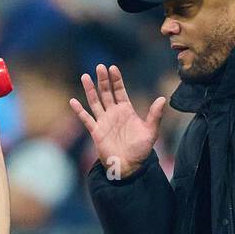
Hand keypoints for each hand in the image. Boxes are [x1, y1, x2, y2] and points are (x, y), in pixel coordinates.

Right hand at [69, 64, 165, 178]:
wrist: (129, 166)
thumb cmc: (141, 150)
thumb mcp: (151, 132)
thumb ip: (155, 115)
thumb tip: (162, 99)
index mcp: (126, 110)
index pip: (119, 91)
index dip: (116, 80)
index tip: (113, 68)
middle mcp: (113, 113)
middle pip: (106, 92)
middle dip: (103, 80)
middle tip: (99, 67)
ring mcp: (103, 121)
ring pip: (95, 102)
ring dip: (90, 90)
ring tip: (85, 77)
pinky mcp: (96, 132)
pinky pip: (86, 119)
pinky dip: (79, 111)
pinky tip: (73, 101)